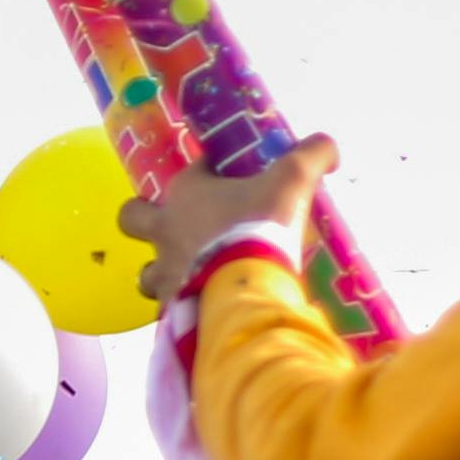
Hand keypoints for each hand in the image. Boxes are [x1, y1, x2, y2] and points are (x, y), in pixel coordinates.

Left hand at [122, 137, 334, 311]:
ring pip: (146, 272)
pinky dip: (183, 311)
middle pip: (132, 218)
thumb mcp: (291, 182)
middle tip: (179, 230)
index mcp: (186, 194)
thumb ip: (311, 157)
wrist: (245, 292)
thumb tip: (327, 146)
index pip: (189, 171)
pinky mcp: (171, 312)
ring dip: (164, 273)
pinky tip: (205, 313)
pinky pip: (168, 310)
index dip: (207, 171)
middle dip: (146, 221)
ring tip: (193, 278)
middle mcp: (164, 233)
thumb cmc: (258, 227)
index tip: (228, 179)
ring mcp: (164, 274)